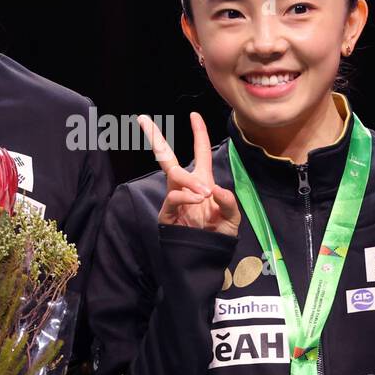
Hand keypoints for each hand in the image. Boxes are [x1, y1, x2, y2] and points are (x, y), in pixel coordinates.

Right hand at [137, 111, 240, 236]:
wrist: (205, 260)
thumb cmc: (217, 236)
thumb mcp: (232, 219)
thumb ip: (228, 202)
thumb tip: (213, 188)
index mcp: (202, 182)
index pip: (200, 152)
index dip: (198, 133)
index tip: (194, 115)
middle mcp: (186, 187)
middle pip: (166, 157)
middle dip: (154, 137)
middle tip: (142, 119)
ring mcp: (174, 199)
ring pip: (173, 174)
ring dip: (189, 180)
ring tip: (204, 194)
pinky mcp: (167, 214)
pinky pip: (173, 197)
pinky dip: (186, 196)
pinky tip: (197, 200)